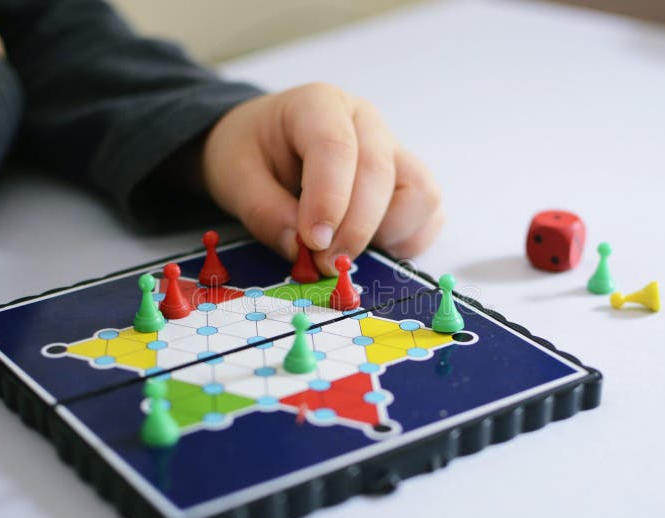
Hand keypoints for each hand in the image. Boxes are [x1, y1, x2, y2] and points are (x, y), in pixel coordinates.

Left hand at [202, 82, 442, 274]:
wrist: (263, 143)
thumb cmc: (250, 153)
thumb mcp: (234, 176)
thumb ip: (263, 212)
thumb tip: (300, 249)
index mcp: (319, 106)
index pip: (336, 148)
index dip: (329, 199)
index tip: (314, 243)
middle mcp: (365, 122)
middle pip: (380, 173)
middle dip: (355, 228)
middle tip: (324, 264)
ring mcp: (393, 151)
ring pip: (420, 192)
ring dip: (388, 233)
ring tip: (347, 251)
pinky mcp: (408, 182)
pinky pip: (429, 213)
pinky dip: (408, 240)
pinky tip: (371, 249)